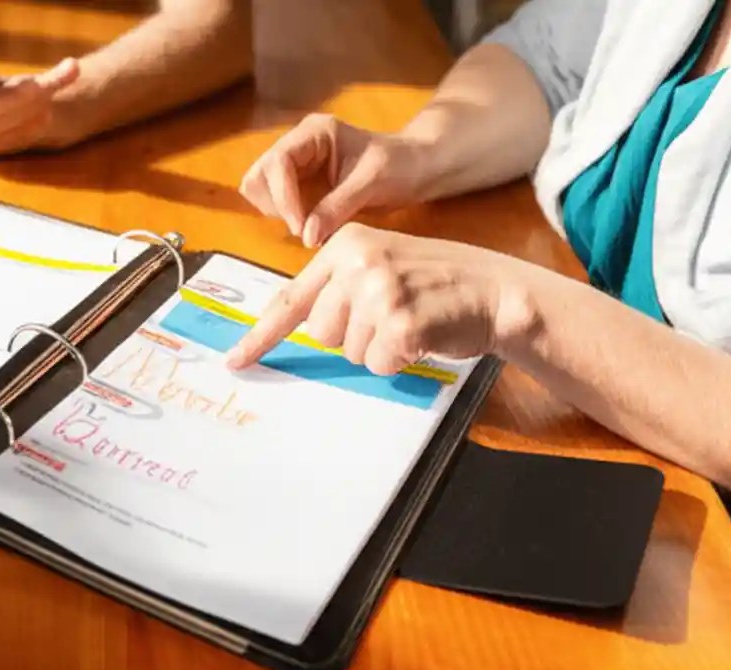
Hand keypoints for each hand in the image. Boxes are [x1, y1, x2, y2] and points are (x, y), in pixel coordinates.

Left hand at [224, 224, 539, 374]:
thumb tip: (304, 324)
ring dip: (379, 349)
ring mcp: (377, 290)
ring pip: (349, 352)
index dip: (262, 335)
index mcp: (346, 244)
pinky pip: (378, 364)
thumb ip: (340, 285)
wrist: (495, 289)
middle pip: (321, 332)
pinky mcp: (398, 321)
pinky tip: (422, 336)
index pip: (292, 298)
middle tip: (391, 317)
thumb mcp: (381, 264)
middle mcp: (356, 262)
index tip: (235, 360)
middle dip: (353, 337)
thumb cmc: (437, 284)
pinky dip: (398, 361)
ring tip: (411, 322)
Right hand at [239, 114, 435, 247]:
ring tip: (307, 227)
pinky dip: (283, 216)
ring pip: (260, 188)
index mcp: (314, 133)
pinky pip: (274, 201)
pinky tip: (308, 224)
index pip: (278, 162)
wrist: (417, 168)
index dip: (283, 197)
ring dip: (276, 212)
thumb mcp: (371, 185)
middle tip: (302, 229)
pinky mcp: (298, 183)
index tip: (301, 228)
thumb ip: (336, 208)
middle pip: (259, 174)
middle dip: (275, 205)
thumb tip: (306, 237)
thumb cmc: (400, 167)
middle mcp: (298, 144)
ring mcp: (296, 163)